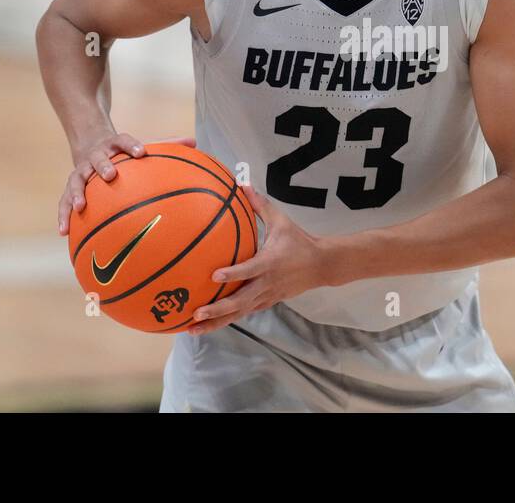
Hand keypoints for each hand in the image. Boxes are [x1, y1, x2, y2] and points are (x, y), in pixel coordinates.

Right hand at [57, 134, 194, 235]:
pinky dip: (63, 215)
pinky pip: (63, 202)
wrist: (91, 144)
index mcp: (115, 146)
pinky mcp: (70, 187)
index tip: (141, 152)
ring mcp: (81, 171)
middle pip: (98, 159)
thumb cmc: (124, 151)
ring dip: (77, 193)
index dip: (132, 145)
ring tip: (80, 207)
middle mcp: (96, 156)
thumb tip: (194, 141)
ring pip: (76, 180)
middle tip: (110, 175)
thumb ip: (166, 145)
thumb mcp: (139, 146)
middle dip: (103, 166)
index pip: (124, 141)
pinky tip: (64, 232)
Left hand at [185, 184, 328, 335]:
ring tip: (193, 329)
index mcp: (269, 263)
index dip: (233, 274)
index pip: (249, 270)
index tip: (214, 277)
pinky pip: (244, 313)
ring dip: (216, 322)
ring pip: (239, 313)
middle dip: (218, 309)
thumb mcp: (281, 221)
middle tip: (196, 312)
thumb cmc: (299, 241)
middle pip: (240, 301)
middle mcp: (266, 283)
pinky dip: (226, 320)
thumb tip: (242, 185)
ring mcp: (266, 296)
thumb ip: (260, 205)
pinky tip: (207, 326)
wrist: (322, 266)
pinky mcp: (266, 303)